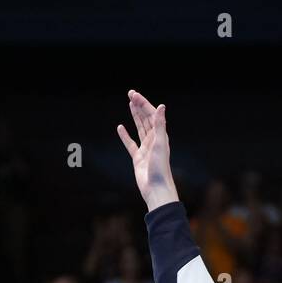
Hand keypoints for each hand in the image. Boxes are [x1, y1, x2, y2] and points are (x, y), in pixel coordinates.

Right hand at [118, 90, 179, 211]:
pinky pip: (130, 144)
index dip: (143, 103)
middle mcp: (154, 141)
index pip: (151, 115)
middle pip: (146, 119)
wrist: (156, 189)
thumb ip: (160, 125)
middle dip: (139, 106)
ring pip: (139, 128)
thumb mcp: (160, 144)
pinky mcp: (138, 158)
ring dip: (135, 116)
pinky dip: (125, 135)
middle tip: (130, 94)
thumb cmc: (160, 168)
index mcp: (160, 136)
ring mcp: (146, 149)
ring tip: (130, 104)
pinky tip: (120, 127)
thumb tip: (161, 106)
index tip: (134, 95)